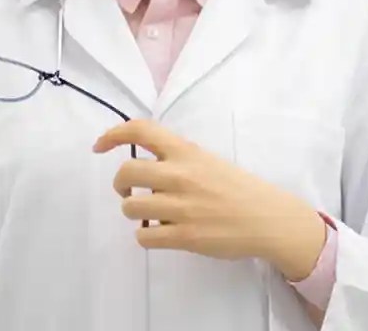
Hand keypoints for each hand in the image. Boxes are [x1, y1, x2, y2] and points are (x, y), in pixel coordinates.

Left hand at [93, 119, 326, 279]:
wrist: (268, 218)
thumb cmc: (236, 187)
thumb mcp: (207, 160)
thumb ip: (177, 158)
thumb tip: (145, 166)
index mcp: (186, 152)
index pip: (141, 130)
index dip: (113, 134)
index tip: (100, 146)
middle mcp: (180, 175)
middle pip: (126, 173)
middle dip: (120, 184)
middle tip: (128, 191)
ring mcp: (182, 207)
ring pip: (131, 208)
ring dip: (133, 211)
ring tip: (149, 215)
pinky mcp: (185, 236)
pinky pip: (144, 236)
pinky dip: (144, 235)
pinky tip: (157, 233)